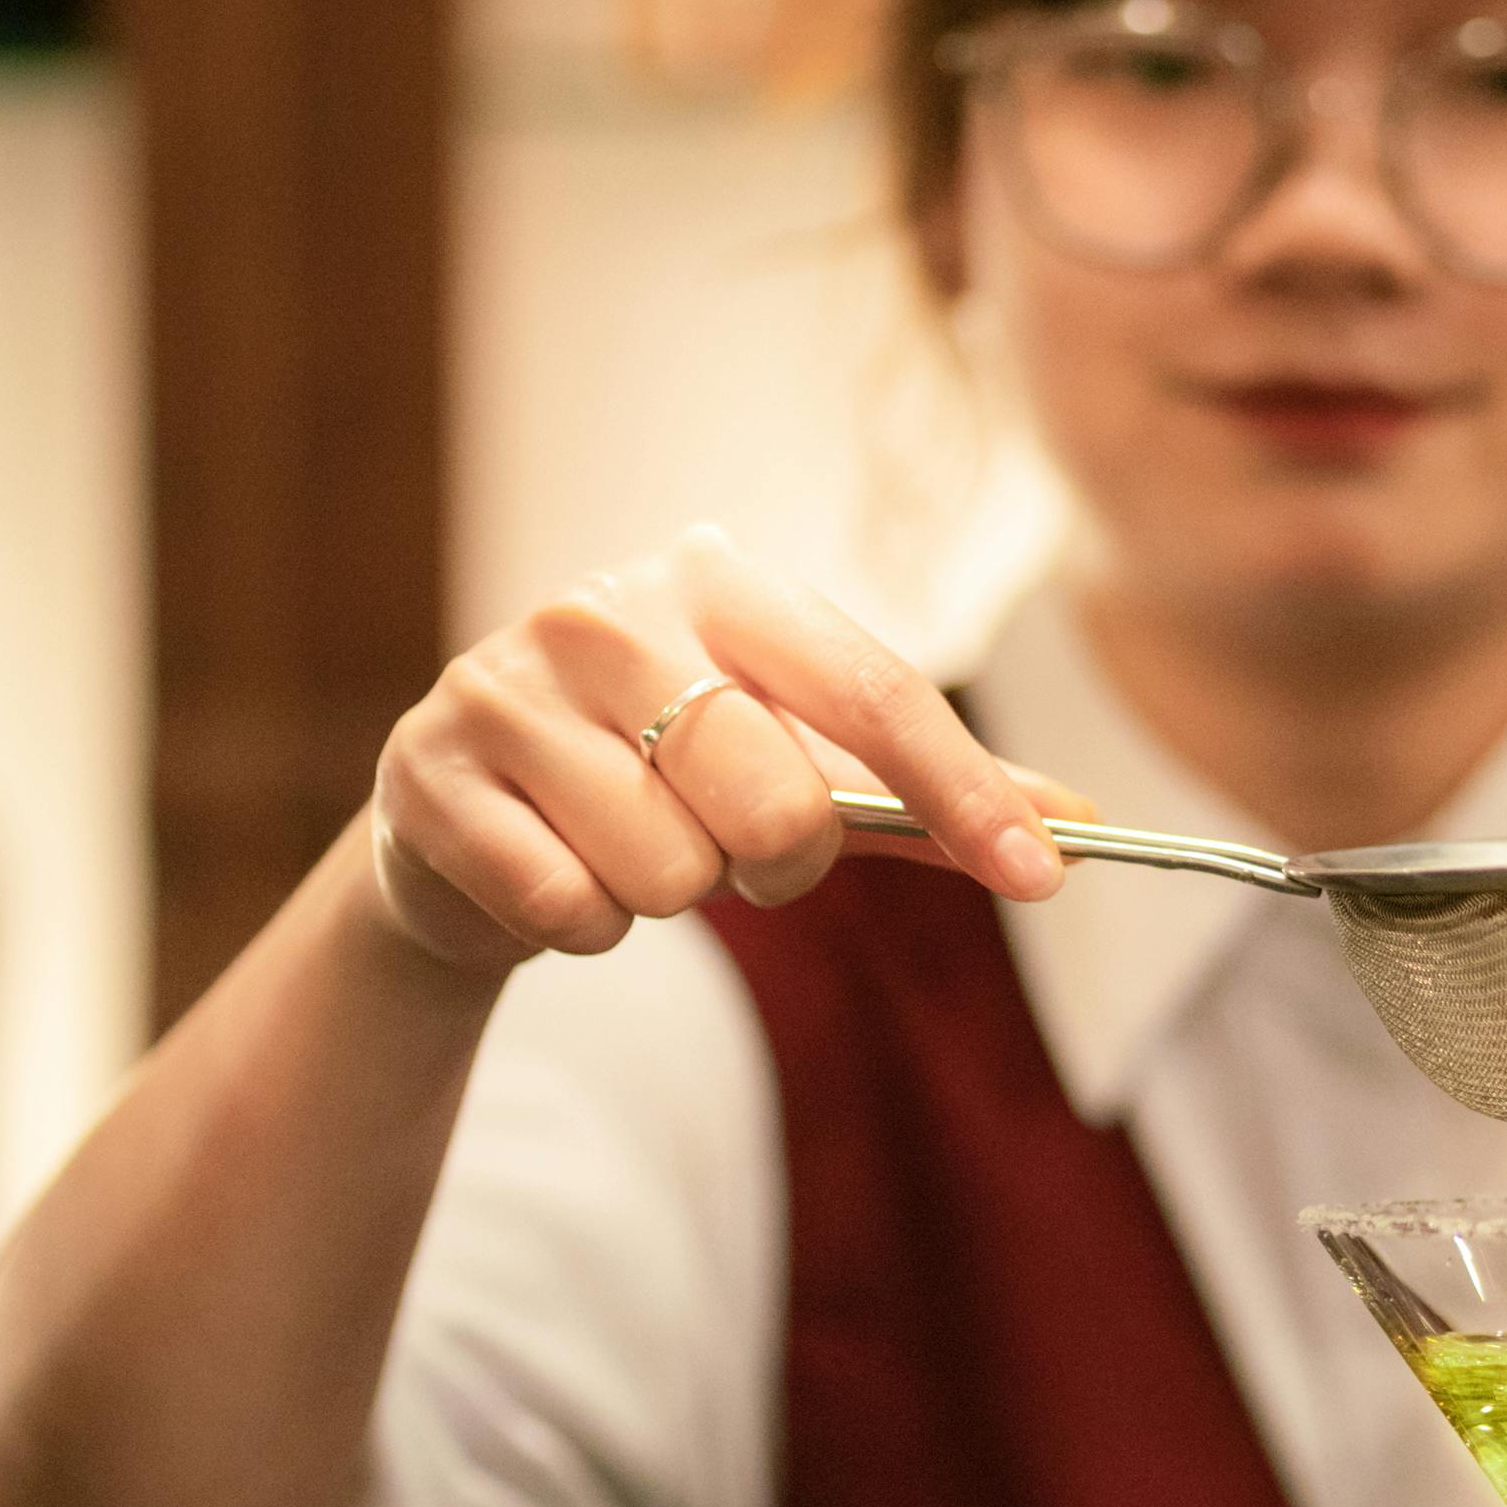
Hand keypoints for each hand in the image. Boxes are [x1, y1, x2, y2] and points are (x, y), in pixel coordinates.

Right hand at [367, 526, 1067, 979]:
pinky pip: (567, 909)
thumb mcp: (791, 760)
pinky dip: (580, 923)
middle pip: (776, 800)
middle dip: (774, 862)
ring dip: (664, 896)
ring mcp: (504, 683)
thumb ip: (925, 789)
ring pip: (668, 869)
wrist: (468, 819)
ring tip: (621, 849)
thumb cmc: (660, 778)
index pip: (874, 688)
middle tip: (724, 845)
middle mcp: (608, 609)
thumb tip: (1077, 823)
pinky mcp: (428, 773)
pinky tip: (552, 874)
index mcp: (718, 582)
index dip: (965, 791)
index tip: (1044, 874)